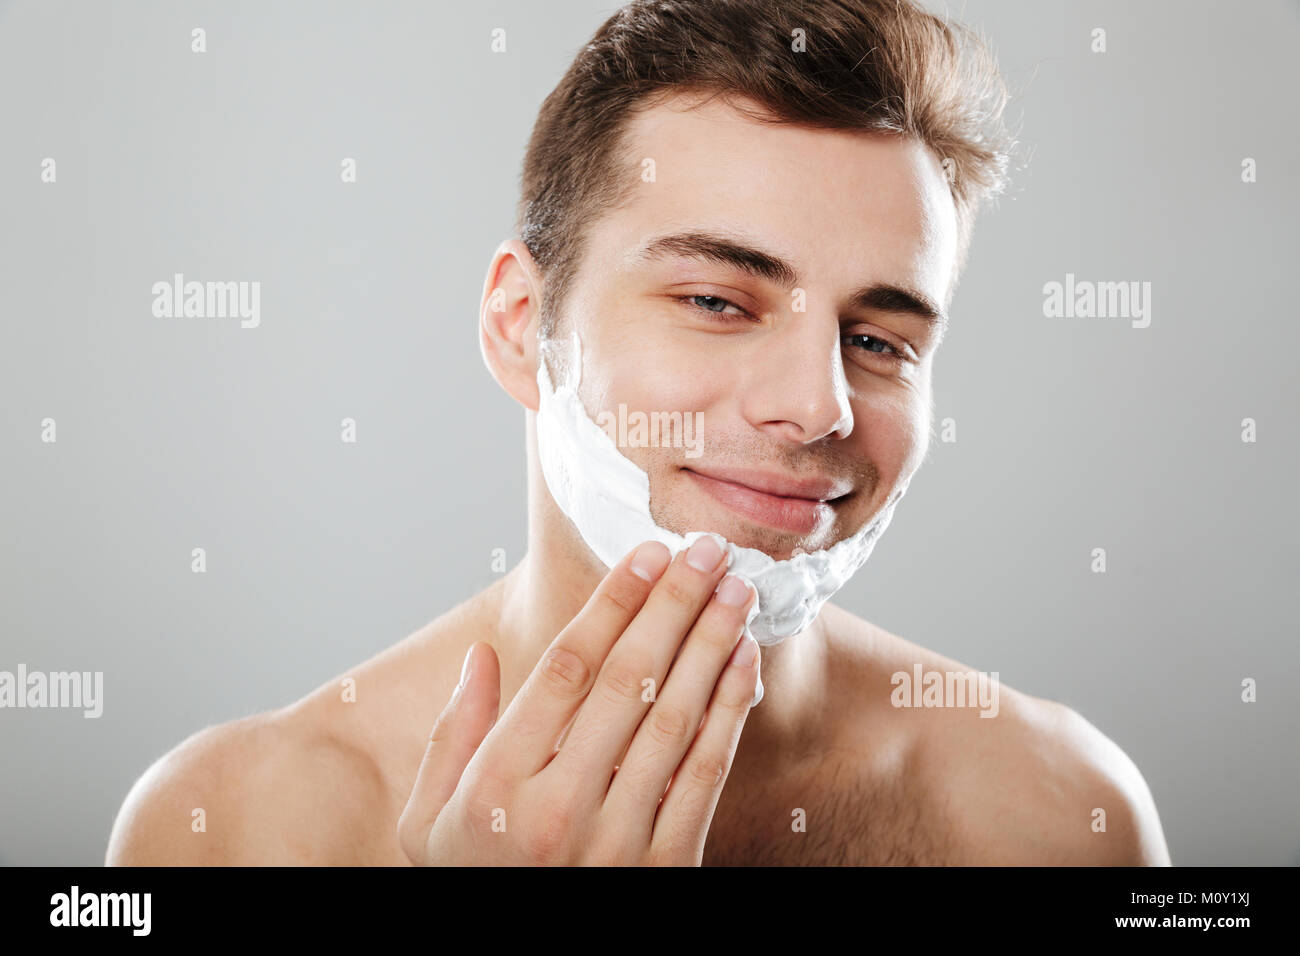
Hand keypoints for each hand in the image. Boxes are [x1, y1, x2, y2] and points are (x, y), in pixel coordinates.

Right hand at [397, 536, 759, 864]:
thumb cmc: (473, 881)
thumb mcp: (428, 822)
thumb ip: (452, 737)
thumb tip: (482, 657)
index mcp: (494, 786)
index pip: (566, 668)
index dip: (614, 601)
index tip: (646, 553)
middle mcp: (556, 809)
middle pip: (629, 681)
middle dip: (674, 604)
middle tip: (706, 547)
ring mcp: (617, 842)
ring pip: (675, 719)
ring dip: (711, 643)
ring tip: (736, 587)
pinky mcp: (666, 867)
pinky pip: (706, 774)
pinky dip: (730, 710)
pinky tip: (743, 659)